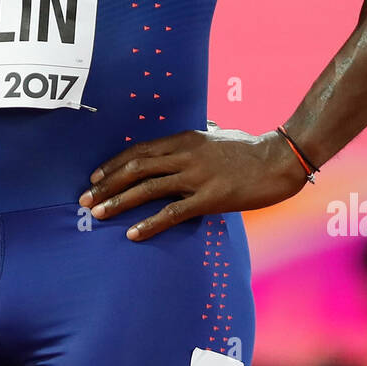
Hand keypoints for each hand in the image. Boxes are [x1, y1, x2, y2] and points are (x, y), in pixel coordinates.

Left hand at [78, 126, 309, 239]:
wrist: (281, 158)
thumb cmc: (253, 148)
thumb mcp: (220, 135)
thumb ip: (202, 138)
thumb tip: (200, 131)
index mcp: (185, 138)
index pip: (139, 151)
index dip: (113, 165)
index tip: (95, 178)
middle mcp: (185, 154)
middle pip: (135, 168)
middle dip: (107, 185)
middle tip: (85, 200)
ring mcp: (197, 176)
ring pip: (147, 189)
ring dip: (119, 202)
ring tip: (98, 215)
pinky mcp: (210, 198)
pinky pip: (173, 212)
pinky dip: (150, 223)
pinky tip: (133, 234)